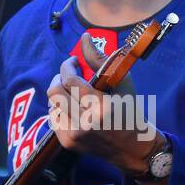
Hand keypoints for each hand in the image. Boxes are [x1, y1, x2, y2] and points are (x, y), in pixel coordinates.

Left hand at [46, 32, 154, 177]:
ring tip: (74, 93)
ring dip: (60, 94)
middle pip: (55, 91)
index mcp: (101, 106)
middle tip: (69, 74)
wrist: (132, 147)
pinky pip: (53, 118)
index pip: (70, 80)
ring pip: (52, 104)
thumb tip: (84, 37)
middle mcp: (85, 122)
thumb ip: (100, 59)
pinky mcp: (68, 143)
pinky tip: (72, 108)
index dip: (67, 66)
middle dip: (59, 77)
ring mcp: (74, 135)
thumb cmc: (130, 110)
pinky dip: (60, 109)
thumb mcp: (122, 82)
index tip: (73, 62)